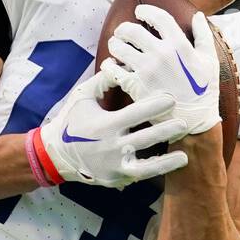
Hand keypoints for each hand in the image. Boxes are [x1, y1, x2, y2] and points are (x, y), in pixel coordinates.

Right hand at [31, 64, 190, 187]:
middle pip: (145, 138)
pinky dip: (156, 170)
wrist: (54, 154)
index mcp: (104, 125)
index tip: (171, 98)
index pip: (135, 114)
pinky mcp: (114, 178)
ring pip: (145, 165)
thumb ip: (104, 80)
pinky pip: (139, 175)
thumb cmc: (70, 121)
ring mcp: (112, 165)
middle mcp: (110, 147)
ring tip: (184, 153)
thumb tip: (124, 61)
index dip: (155, 105)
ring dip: (166, 160)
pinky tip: (171, 165)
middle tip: (184, 123)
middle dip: (166, 130)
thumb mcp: (82, 97)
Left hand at [105, 5, 220, 135]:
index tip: (139, 11)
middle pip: (132, 30)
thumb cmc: (204, 90)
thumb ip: (203, 35)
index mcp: (179, 45)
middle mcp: (161, 54)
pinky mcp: (135, 86)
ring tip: (116, 46)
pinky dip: (109, 65)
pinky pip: (113, 70)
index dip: (146, 11)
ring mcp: (146, 70)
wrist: (193, 119)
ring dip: (114, 44)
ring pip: (119, 48)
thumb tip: (197, 15)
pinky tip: (111, 65)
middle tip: (122, 31)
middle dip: (124, 28)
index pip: (159, 18)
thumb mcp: (210, 60)